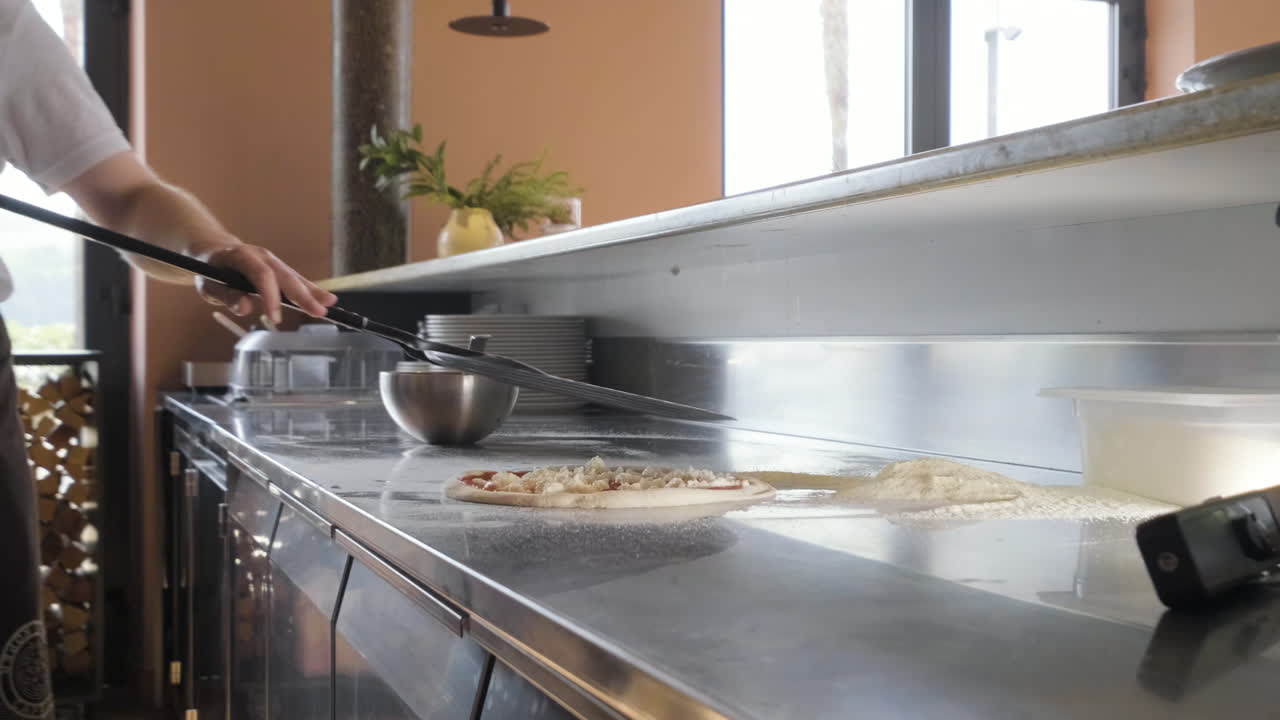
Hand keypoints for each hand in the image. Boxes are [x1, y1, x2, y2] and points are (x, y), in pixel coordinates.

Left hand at [194, 240, 336, 321]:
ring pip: (294, 277)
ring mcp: (272, 261)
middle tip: (318, 312)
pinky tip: (326, 299)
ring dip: (312, 292)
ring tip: (329, 304)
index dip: (270, 296)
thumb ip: (225, 295)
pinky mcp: (278, 269)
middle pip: (285, 275)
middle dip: (302, 295)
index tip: (274, 318)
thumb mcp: (208, 285)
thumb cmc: (210, 271)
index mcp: (242, 256)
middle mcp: (262, 256)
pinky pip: (295, 280)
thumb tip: (244, 308)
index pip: (261, 275)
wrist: (213, 251)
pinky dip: (310, 290)